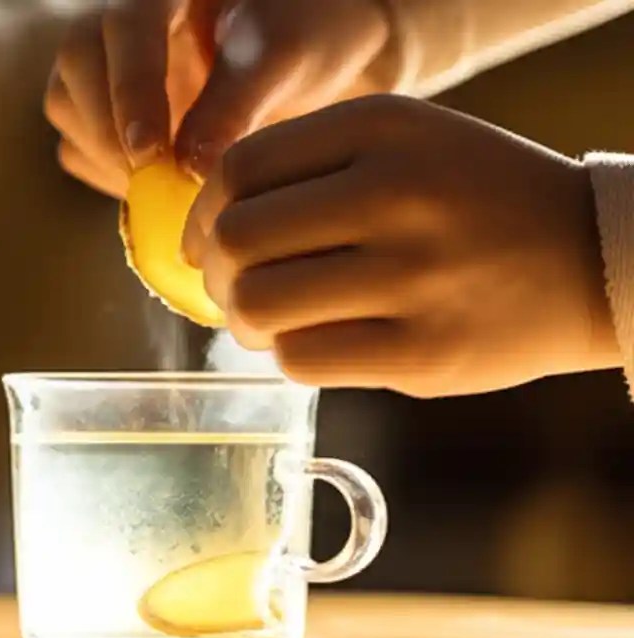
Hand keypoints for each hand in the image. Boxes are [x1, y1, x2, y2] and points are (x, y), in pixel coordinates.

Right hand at [43, 0, 394, 197]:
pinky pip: (78, 145)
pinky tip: (156, 192)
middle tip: (153, 182)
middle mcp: (124, 17)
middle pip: (78, 60)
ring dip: (103, 156)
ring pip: (66, 104)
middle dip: (108, 128)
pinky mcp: (105, 108)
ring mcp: (108, 62)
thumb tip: (188, 167)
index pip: (126, 27)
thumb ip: (235, 106)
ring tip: (161, 190)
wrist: (314, 51)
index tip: (150, 153)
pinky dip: (108, 176)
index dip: (131, 90)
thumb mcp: (284, 59)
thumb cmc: (308, 33)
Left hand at [183, 95, 619, 397]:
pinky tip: (310, 343)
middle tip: (232, 286)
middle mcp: (397, 193)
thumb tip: (202, 224)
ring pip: (258, 304)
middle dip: (215, 271)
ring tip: (264, 320)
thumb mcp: (400, 141)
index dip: (200, 213)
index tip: (204, 239)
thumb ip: (305, 165)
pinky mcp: (426, 352)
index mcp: (382, 127)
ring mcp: (414, 276)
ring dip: (241, 320)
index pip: (239, 169)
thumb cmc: (468, 198)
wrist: (589, 256)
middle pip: (236, 238)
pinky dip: (287, 355)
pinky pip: (302, 359)